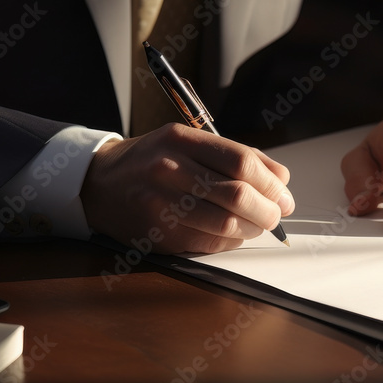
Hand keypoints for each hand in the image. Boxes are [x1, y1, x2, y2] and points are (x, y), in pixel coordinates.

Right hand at [81, 123, 294, 253]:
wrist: (98, 183)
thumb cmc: (151, 161)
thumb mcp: (187, 142)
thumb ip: (234, 155)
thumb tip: (281, 179)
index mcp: (180, 139)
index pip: (241, 161)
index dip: (272, 183)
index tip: (284, 195)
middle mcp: (168, 169)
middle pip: (237, 195)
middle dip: (268, 210)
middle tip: (276, 216)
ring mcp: (160, 203)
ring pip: (225, 223)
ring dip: (252, 229)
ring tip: (257, 226)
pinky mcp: (156, 233)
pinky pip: (207, 243)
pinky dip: (230, 242)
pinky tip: (233, 235)